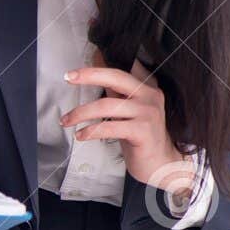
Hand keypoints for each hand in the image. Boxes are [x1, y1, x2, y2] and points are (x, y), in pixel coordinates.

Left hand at [59, 58, 196, 201]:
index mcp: (146, 88)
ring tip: (66, 120)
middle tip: (68, 77)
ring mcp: (148, 113)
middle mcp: (149, 96)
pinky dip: (91, 131)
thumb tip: (93, 74)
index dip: (99, 64)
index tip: (79, 65)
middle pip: (116, 78)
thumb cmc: (141, 137)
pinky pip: (110, 127)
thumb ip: (115, 93)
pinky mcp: (143, 131)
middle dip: (89, 75)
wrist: (163, 164)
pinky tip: (81, 135)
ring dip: (81, 113)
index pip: (120, 71)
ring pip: (107, 105)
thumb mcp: (128, 111)